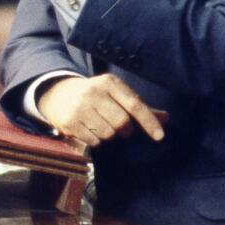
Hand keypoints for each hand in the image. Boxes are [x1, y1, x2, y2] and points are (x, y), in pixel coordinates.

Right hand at [36, 73, 164, 147]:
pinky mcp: (70, 121)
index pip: (134, 104)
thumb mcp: (116, 94)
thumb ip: (140, 107)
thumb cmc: (96, 96)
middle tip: (121, 129)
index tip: (159, 136)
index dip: (149, 121)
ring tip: (101, 126)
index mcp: (110, 82)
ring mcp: (80, 107)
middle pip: (122, 123)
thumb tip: (167, 118)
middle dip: (126, 131)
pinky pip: (93, 141)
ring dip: (109, 136)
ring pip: (108, 134)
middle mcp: (94, 92)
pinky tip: (90, 130)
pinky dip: (96, 140)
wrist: (58, 93)